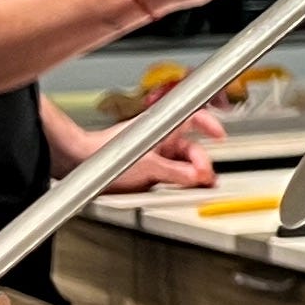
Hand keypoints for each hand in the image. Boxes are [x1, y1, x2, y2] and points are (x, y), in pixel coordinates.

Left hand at [42, 98, 223, 192]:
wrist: (83, 162)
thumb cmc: (107, 152)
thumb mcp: (149, 167)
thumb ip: (176, 173)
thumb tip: (197, 177)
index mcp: (163, 125)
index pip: (195, 117)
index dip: (211, 125)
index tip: (221, 136)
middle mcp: (161, 136)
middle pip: (192, 149)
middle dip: (201, 163)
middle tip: (205, 178)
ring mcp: (156, 151)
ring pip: (182, 163)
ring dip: (190, 174)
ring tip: (193, 186)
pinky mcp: (149, 166)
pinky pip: (171, 173)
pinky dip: (178, 180)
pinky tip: (178, 188)